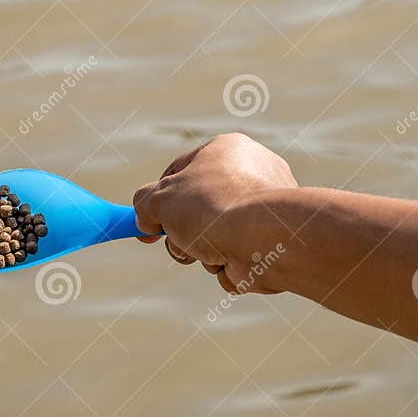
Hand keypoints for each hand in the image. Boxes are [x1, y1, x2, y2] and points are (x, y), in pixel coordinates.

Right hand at [133, 133, 297, 293]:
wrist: (265, 238)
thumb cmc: (214, 207)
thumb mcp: (162, 200)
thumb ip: (145, 203)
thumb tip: (144, 217)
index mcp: (225, 150)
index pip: (182, 171)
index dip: (158, 199)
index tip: (143, 225)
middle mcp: (252, 174)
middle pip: (199, 208)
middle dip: (182, 233)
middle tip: (177, 245)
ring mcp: (265, 210)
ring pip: (217, 237)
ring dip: (203, 252)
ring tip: (209, 253)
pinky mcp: (274, 241)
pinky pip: (238, 256)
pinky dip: (229, 266)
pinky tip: (233, 262)